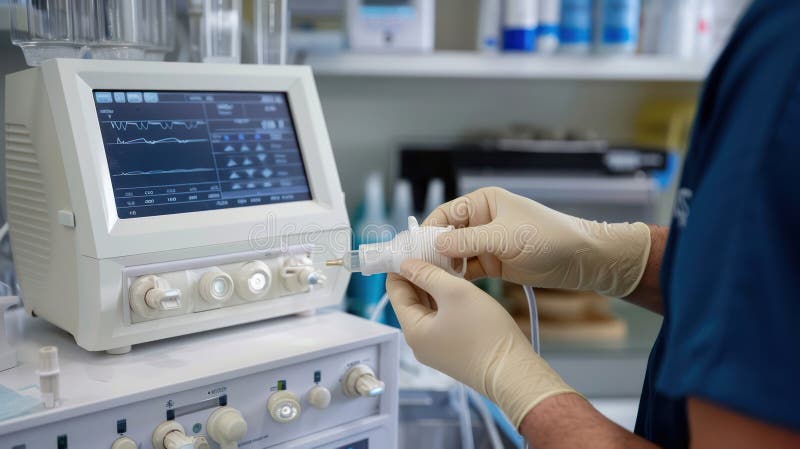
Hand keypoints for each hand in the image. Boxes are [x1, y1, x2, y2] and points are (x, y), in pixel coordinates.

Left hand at [387, 259, 577, 427]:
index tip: (407, 246)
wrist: (513, 372)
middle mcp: (419, 342)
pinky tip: (455, 284)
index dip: (399, 266)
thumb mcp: (454, 292)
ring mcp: (436, 347)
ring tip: (443, 262)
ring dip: (432, 286)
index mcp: (412, 330)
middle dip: (417, 274)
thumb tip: (405, 264)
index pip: (395, 290)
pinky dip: (444, 300)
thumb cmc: (485, 334)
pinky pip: (440, 318)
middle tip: (427, 249)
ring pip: (427, 308)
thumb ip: (428, 275)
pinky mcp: (452, 349)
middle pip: (410, 300)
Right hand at [425, 187, 650, 297]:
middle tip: (415, 271)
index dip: (427, 232)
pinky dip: (458, 278)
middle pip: (446, 235)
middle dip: (433, 252)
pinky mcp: (494, 263)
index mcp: (483, 202)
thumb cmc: (549, 237)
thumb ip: (468, 241)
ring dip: (444, 267)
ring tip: (429, 282)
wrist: (582, 259)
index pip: (444, 214)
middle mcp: (482, 220)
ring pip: (455, 255)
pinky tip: (448, 287)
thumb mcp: (505, 237)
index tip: (411, 251)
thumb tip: (435, 245)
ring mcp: (488, 242)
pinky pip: (468, 269)